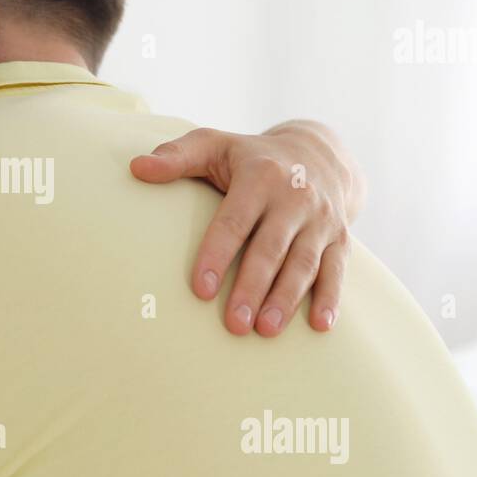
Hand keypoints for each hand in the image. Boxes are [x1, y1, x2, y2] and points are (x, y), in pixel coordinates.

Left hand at [129, 124, 358, 336]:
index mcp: (260, 176)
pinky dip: (331, 298)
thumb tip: (136, 168)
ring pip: (304, 263)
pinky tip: (320, 326)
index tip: (200, 290)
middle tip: (234, 324)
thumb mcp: (214, 145)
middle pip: (271, 248)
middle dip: (252, 287)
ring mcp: (320, 219)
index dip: (217, 254)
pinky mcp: (339, 237)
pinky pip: (337, 270)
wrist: (318, 153)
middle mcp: (294, 197)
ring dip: (287, 299)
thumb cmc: (250, 157)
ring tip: (266, 331)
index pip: (235, 220)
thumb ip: (176, 156)